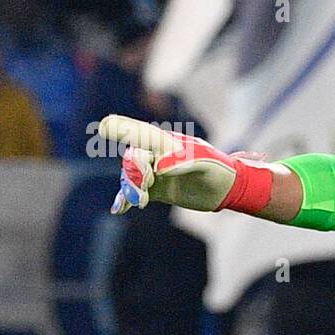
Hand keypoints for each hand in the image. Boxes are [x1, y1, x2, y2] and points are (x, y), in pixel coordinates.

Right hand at [99, 114, 273, 214]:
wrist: (229, 188)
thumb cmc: (219, 168)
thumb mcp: (205, 163)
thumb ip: (182, 162)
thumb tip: (158, 168)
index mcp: (167, 142)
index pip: (140, 132)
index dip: (121, 128)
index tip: (105, 127)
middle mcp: (157, 155)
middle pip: (133, 159)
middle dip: (134, 171)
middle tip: (147, 183)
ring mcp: (155, 172)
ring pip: (132, 178)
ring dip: (131, 188)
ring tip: (140, 200)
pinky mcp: (157, 190)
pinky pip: (136, 193)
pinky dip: (125, 200)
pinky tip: (118, 208)